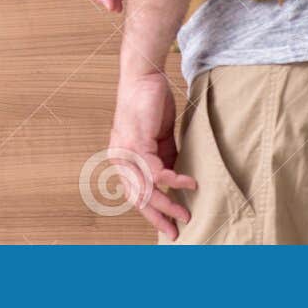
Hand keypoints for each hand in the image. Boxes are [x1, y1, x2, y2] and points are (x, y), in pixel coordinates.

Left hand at [108, 71, 195, 239]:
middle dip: (159, 216)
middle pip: (139, 198)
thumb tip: (176, 182)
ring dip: (168, 203)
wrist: (144, 76)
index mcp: (122, 159)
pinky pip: (157, 170)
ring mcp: (125, 151)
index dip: (151, 213)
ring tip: (186, 212)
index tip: (168, 227)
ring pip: (147, 188)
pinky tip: (188, 183)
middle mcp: (119, 158)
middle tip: (176, 230)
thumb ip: (165, 159)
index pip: (135, 194)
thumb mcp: (159, 139)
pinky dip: (174, 179)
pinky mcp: (137, 142)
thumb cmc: (151, 104)